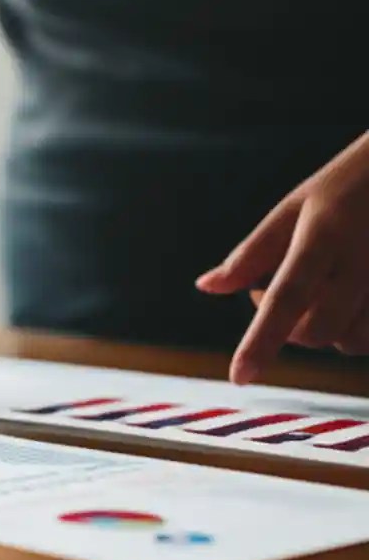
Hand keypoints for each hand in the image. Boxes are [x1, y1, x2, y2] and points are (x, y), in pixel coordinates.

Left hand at [198, 131, 368, 383]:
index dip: (262, 340)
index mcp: (325, 234)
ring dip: (323, 332)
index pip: (288, 296)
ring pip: (351, 341)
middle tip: (271, 292)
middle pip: (317, 329)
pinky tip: (345, 302)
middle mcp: (364, 261)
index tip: (239, 376)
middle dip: (287, 329)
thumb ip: (252, 252)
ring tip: (316, 295)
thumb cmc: (351, 183)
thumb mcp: (296, 205)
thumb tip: (206, 287)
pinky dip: (353, 330)